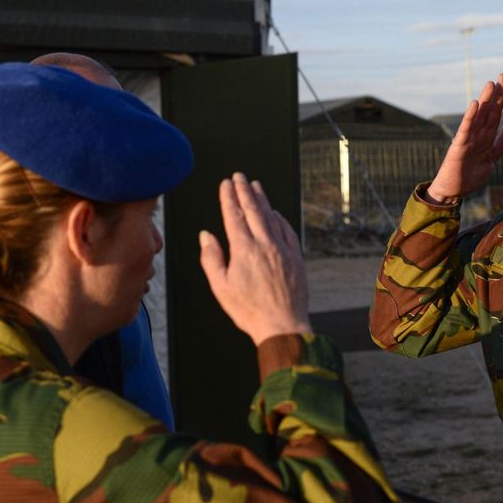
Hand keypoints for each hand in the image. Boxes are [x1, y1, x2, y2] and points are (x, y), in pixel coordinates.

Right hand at [199, 173, 311, 345]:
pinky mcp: (296, 258)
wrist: (282, 326)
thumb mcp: (221, 287)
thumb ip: (211, 258)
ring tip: (256, 186)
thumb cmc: (249, 311)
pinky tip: (275, 213)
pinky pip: (287, 231)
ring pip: (272, 217)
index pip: (234, 216)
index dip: (228, 197)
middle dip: (245, 190)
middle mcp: (265, 245)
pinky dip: (279, 218)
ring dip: (263, 200)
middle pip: (254, 210)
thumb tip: (206, 235)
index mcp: (244, 250)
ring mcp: (283, 250)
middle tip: (239, 176)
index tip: (225, 184)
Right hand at [427, 74, 502, 202]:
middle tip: (502, 75)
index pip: (496, 115)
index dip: (502, 100)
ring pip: (479, 117)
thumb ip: (501, 143)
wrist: (454, 191)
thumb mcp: (491, 159)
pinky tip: (475, 104)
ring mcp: (468, 139)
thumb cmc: (470, 176)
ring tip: (490, 84)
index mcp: (486, 138)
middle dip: (496, 95)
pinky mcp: (459, 146)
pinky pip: (466, 130)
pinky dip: (470, 117)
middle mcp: (477, 135)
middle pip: (489, 112)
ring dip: (485, 101)